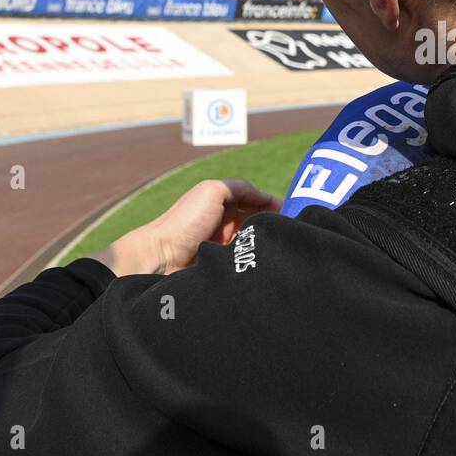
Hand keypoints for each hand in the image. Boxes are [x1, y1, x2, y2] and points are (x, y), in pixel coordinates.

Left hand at [93, 179, 280, 276]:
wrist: (161, 260)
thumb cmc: (185, 222)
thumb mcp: (214, 190)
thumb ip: (242, 188)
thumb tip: (269, 200)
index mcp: (225, 203)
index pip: (260, 202)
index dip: (276, 206)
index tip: (294, 213)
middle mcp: (227, 224)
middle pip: (262, 223)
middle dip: (276, 225)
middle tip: (291, 232)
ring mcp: (227, 247)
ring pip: (258, 243)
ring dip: (266, 244)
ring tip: (279, 247)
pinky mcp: (226, 267)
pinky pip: (249, 262)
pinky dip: (258, 261)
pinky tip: (266, 262)